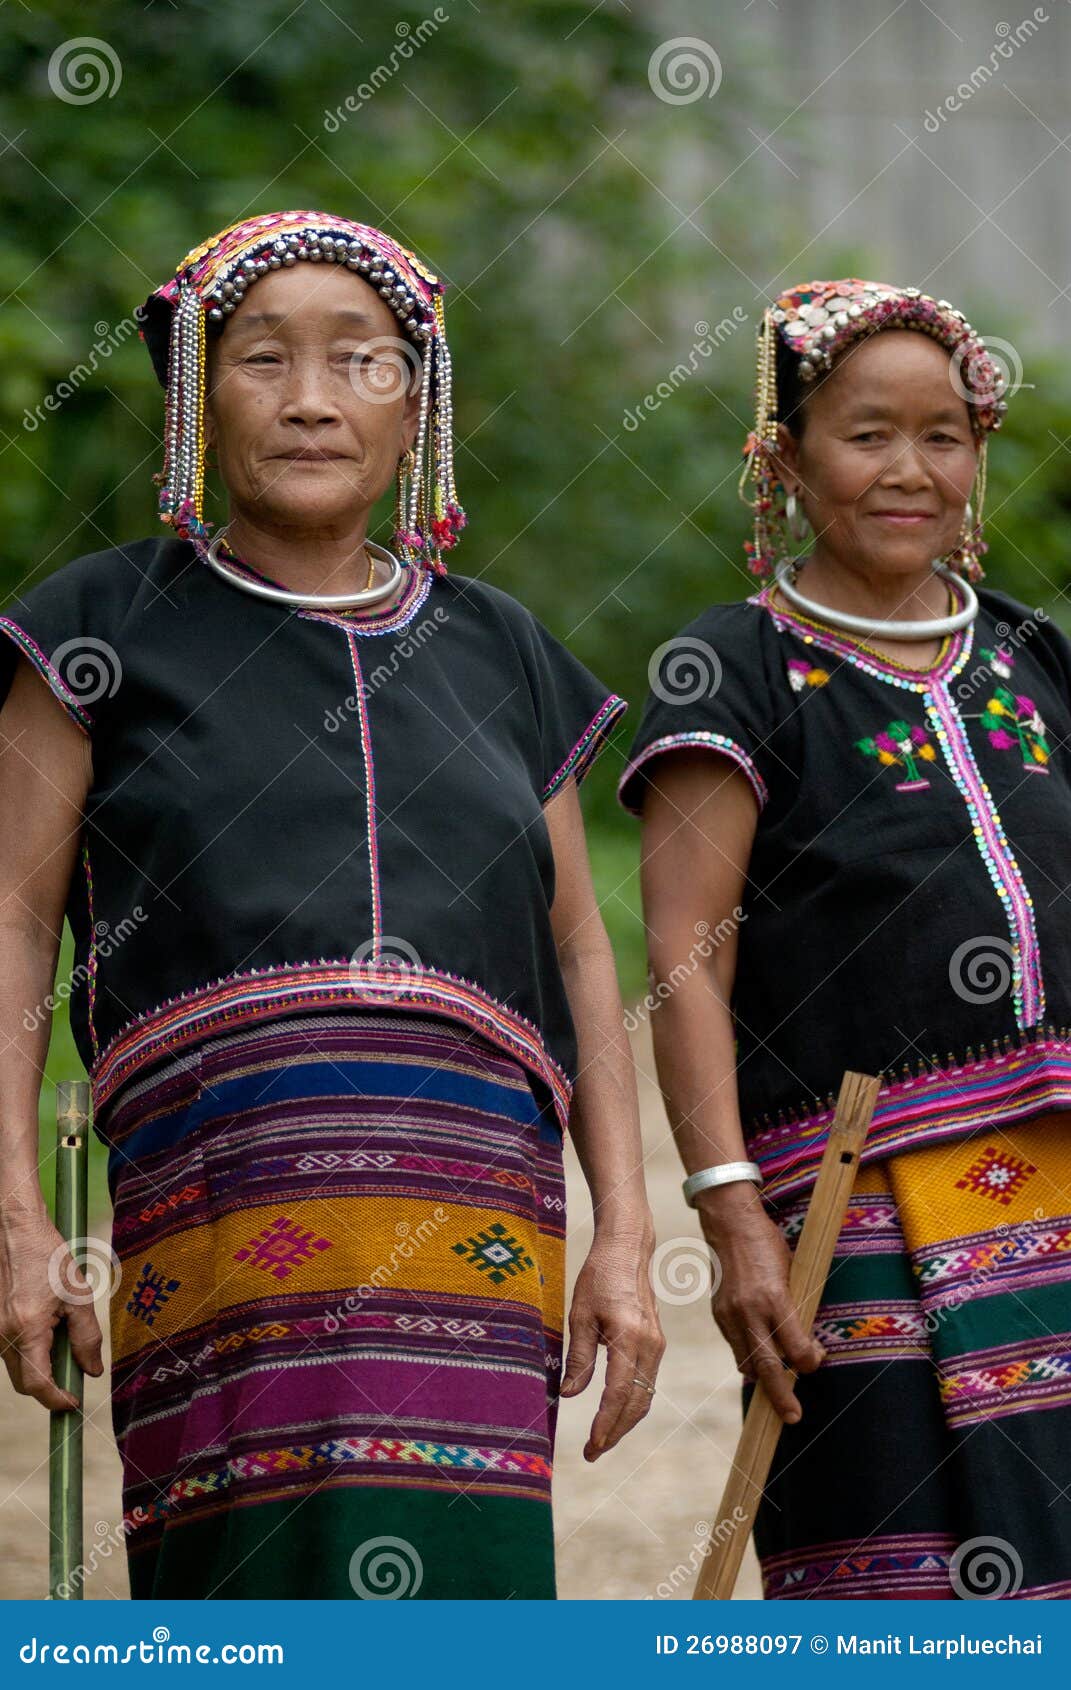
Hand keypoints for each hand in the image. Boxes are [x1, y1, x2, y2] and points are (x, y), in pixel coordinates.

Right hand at [0, 1208, 104, 1411]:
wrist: (15, 1231)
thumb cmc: (48, 1257)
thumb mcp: (78, 1296)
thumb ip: (87, 1337)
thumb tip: (91, 1371)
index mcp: (27, 1329)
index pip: (37, 1385)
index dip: (56, 1400)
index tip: (74, 1403)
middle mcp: (3, 1335)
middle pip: (23, 1383)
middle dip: (49, 1387)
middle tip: (74, 1378)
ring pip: (15, 1367)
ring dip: (39, 1367)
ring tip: (62, 1342)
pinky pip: (8, 1350)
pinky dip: (28, 1352)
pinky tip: (46, 1330)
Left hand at [558, 1220, 664, 1459]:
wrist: (628, 1249)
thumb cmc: (599, 1277)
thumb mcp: (580, 1314)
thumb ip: (578, 1357)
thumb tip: (569, 1395)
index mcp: (629, 1338)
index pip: (619, 1394)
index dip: (605, 1425)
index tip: (591, 1447)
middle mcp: (650, 1345)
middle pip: (637, 1403)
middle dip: (616, 1432)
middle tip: (593, 1454)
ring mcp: (658, 1344)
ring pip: (646, 1396)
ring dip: (626, 1421)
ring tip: (602, 1440)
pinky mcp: (657, 1342)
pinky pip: (648, 1382)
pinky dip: (634, 1403)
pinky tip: (616, 1412)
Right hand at [697, 1183, 824, 1423]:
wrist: (729, 1224)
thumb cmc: (768, 1244)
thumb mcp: (792, 1272)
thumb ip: (795, 1307)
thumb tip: (801, 1341)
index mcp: (775, 1298)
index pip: (795, 1347)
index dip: (809, 1361)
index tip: (817, 1359)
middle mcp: (750, 1310)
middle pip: (767, 1366)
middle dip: (781, 1396)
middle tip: (793, 1417)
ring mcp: (731, 1314)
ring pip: (746, 1361)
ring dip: (762, 1379)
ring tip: (776, 1393)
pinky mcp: (719, 1313)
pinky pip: (734, 1346)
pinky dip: (746, 1358)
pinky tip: (755, 1365)